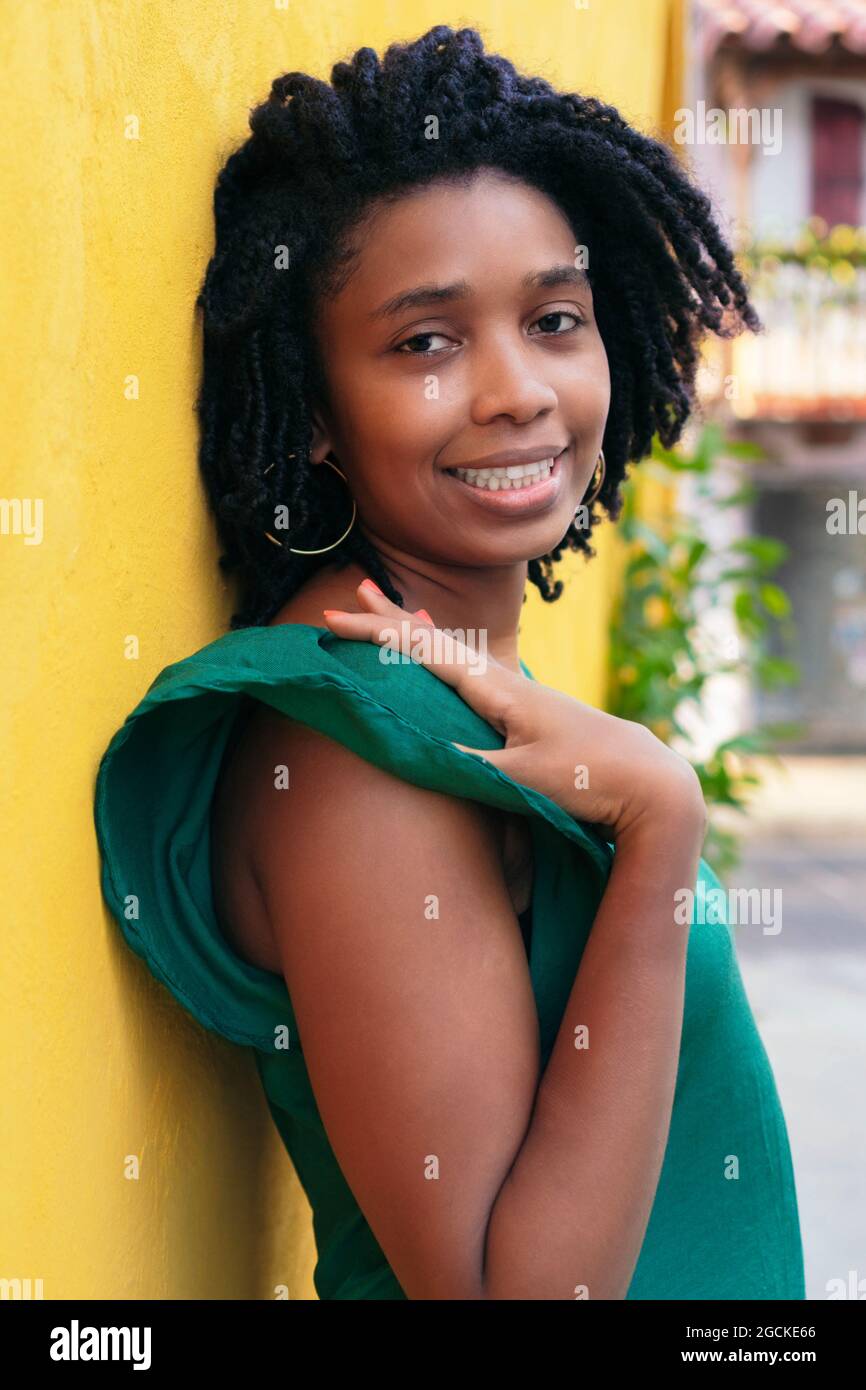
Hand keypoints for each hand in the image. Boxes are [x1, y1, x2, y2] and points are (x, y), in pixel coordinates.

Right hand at [322, 583, 706, 842]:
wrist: (647, 780)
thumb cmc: (587, 778)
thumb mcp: (523, 777)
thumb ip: (470, 765)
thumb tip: (414, 749)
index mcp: (497, 688)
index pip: (424, 651)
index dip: (376, 634)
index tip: (334, 618)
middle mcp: (505, 681)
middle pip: (437, 638)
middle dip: (393, 618)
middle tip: (355, 589)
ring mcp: (517, 693)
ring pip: (454, 652)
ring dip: (419, 632)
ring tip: (393, 609)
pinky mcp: (526, 711)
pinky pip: (470, 671)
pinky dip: (446, 658)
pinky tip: (447, 662)